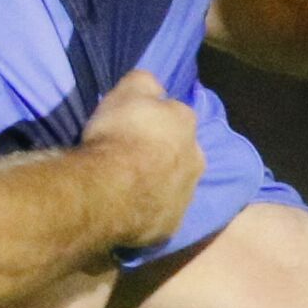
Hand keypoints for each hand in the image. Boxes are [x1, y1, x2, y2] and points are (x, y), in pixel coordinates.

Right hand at [77, 72, 202, 246]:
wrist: (111, 190)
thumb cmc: (120, 134)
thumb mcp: (128, 89)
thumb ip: (146, 83)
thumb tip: (155, 88)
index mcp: (187, 122)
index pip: (175, 114)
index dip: (154, 118)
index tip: (134, 125)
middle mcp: (197, 158)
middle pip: (181, 151)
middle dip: (164, 153)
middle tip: (133, 158)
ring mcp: (187, 194)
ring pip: (175, 184)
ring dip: (158, 183)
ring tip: (129, 187)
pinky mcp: (172, 224)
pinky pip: (162, 214)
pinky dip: (149, 210)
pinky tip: (130, 210)